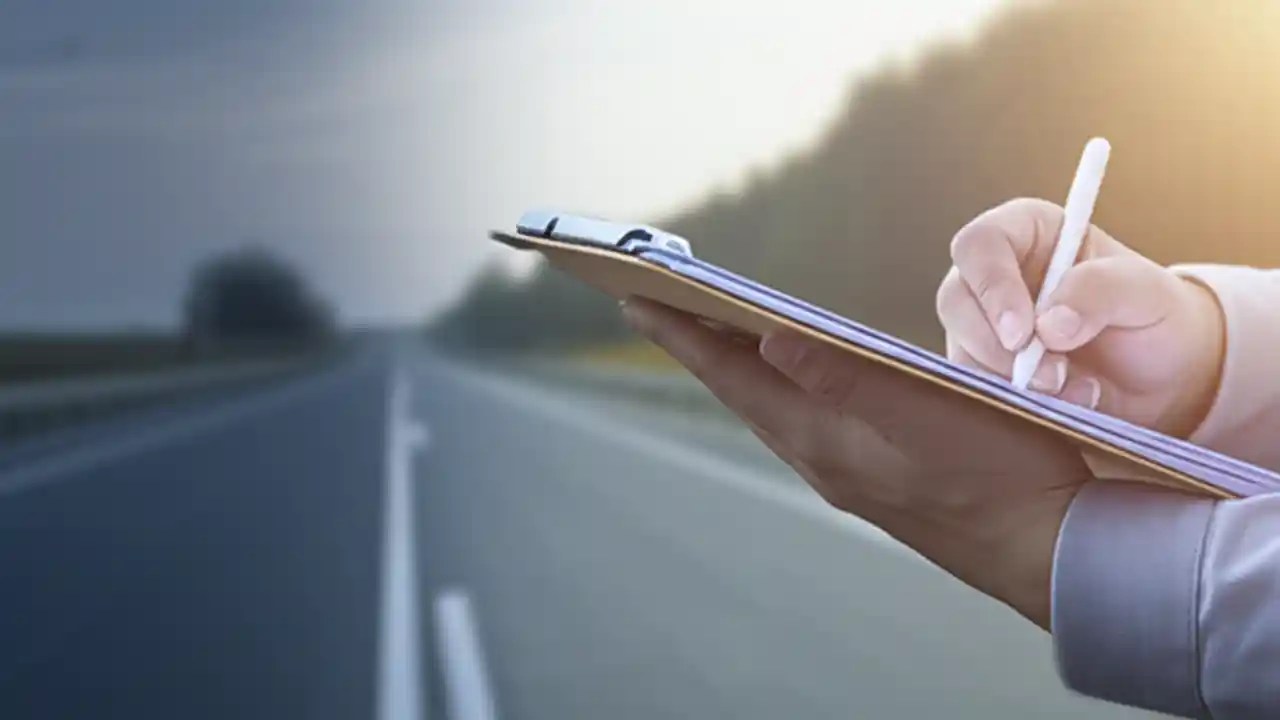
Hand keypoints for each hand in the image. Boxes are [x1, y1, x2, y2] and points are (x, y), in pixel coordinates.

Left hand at [622, 297, 1090, 629]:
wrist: (1048, 548)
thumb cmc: (1002, 473)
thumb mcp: (927, 413)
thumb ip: (846, 377)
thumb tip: (768, 341)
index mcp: (824, 439)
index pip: (730, 376)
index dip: (681, 333)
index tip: (633, 295)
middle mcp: (821, 458)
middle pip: (738, 390)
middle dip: (694, 343)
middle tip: (653, 302)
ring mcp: (843, 470)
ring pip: (766, 407)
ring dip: (730, 366)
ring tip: (705, 330)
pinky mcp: (868, 475)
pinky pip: (798, 421)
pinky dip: (774, 388)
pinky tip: (785, 376)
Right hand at [937, 198, 1223, 436]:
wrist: (1164, 375)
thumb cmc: (1155, 315)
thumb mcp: (1146, 292)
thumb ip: (1100, 290)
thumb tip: (1048, 324)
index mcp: (1028, 232)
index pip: (980, 245)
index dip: (992, 287)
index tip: (1023, 334)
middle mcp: (996, 274)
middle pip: (956, 301)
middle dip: (998, 347)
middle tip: (1052, 375)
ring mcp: (986, 324)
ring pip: (962, 350)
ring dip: (1012, 381)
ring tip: (1074, 387)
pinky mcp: (988, 368)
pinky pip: (978, 387)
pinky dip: (1018, 403)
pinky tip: (1065, 401)